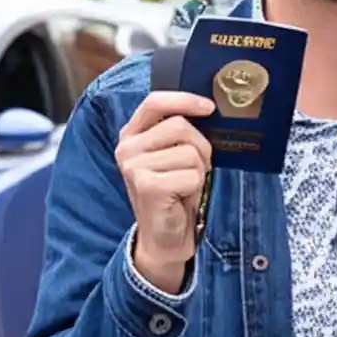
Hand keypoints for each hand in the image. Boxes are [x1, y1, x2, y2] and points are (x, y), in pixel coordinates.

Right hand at [115, 91, 213, 293]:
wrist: (164, 237)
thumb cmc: (174, 191)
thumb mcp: (174, 154)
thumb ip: (180, 130)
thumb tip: (209, 108)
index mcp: (131, 134)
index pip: (155, 102)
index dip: (184, 100)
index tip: (209, 107)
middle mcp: (127, 147)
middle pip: (180, 126)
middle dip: (200, 147)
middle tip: (195, 169)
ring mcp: (133, 166)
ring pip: (190, 151)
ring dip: (199, 170)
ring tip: (185, 184)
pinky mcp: (146, 185)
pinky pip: (191, 174)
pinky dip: (196, 186)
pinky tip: (182, 197)